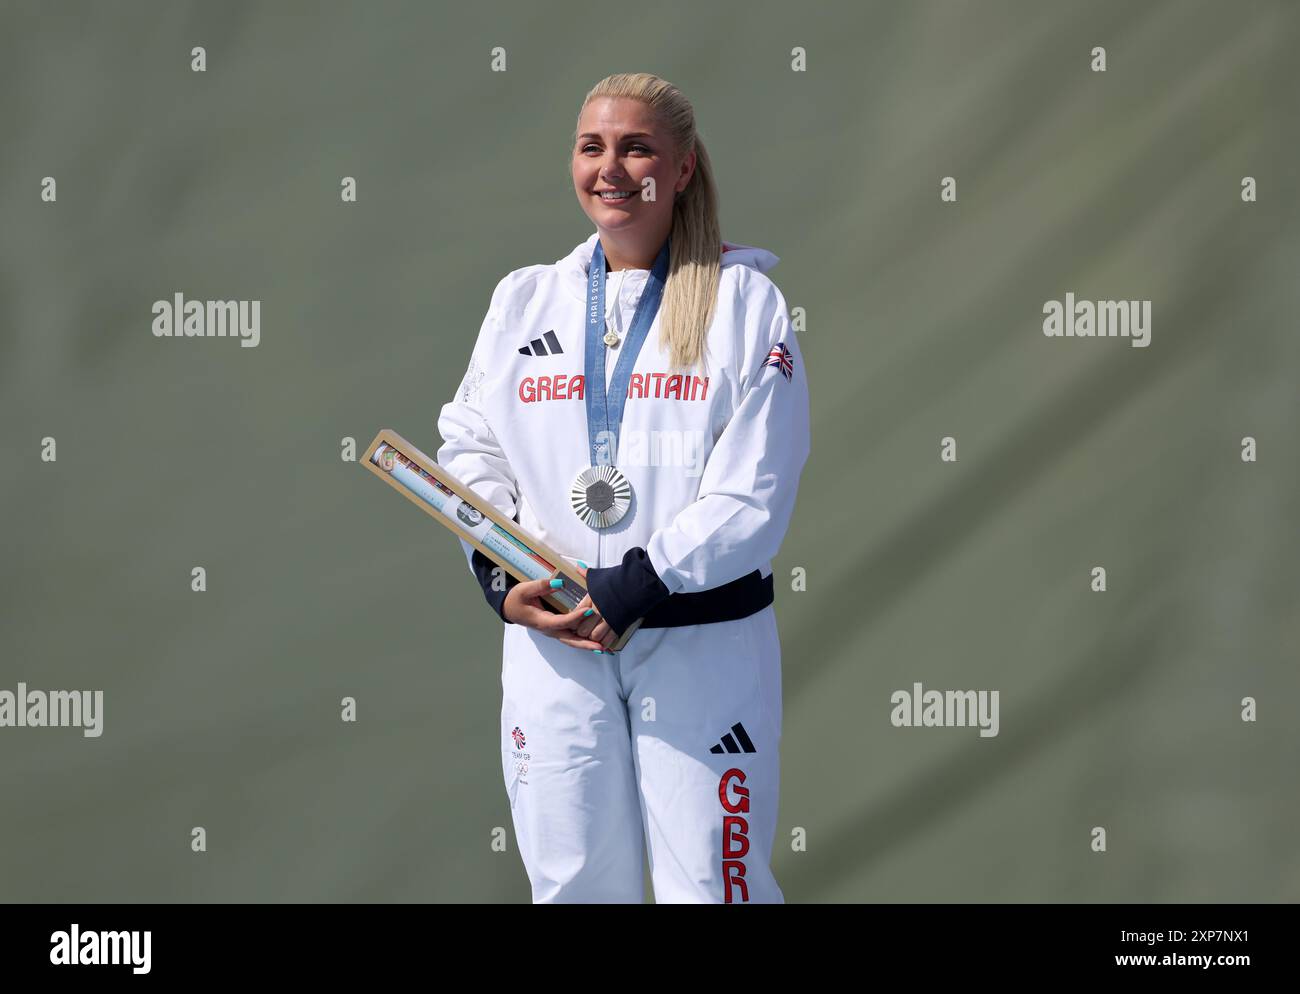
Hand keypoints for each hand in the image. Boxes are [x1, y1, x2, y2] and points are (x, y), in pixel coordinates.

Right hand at [501, 572, 617, 652]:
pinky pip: (571, 637)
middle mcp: (549, 630)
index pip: (562, 621)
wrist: (509, 608)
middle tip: (601, 647)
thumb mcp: (524, 589)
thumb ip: (541, 586)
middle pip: (570, 640)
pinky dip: (583, 641)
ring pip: (572, 641)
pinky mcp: (556, 629)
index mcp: (542, 621)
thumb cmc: (516, 599)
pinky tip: (594, 642)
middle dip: (585, 644)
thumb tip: (560, 583)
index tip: (590, 610)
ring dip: (586, 645)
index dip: (576, 617)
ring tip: (603, 648)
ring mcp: (553, 631)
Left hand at [571, 564, 619, 651]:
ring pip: (595, 636)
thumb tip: (578, 566)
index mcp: (592, 598)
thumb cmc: (621, 579)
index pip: (576, 614)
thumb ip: (587, 574)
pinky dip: (605, 641)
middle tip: (584, 629)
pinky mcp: (620, 625)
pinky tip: (604, 638)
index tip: (575, 620)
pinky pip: (608, 639)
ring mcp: (609, 619)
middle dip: (582, 631)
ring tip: (595, 634)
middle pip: (583, 629)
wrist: (639, 583)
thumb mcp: (601, 576)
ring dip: (594, 637)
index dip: (574, 619)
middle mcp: (599, 610)